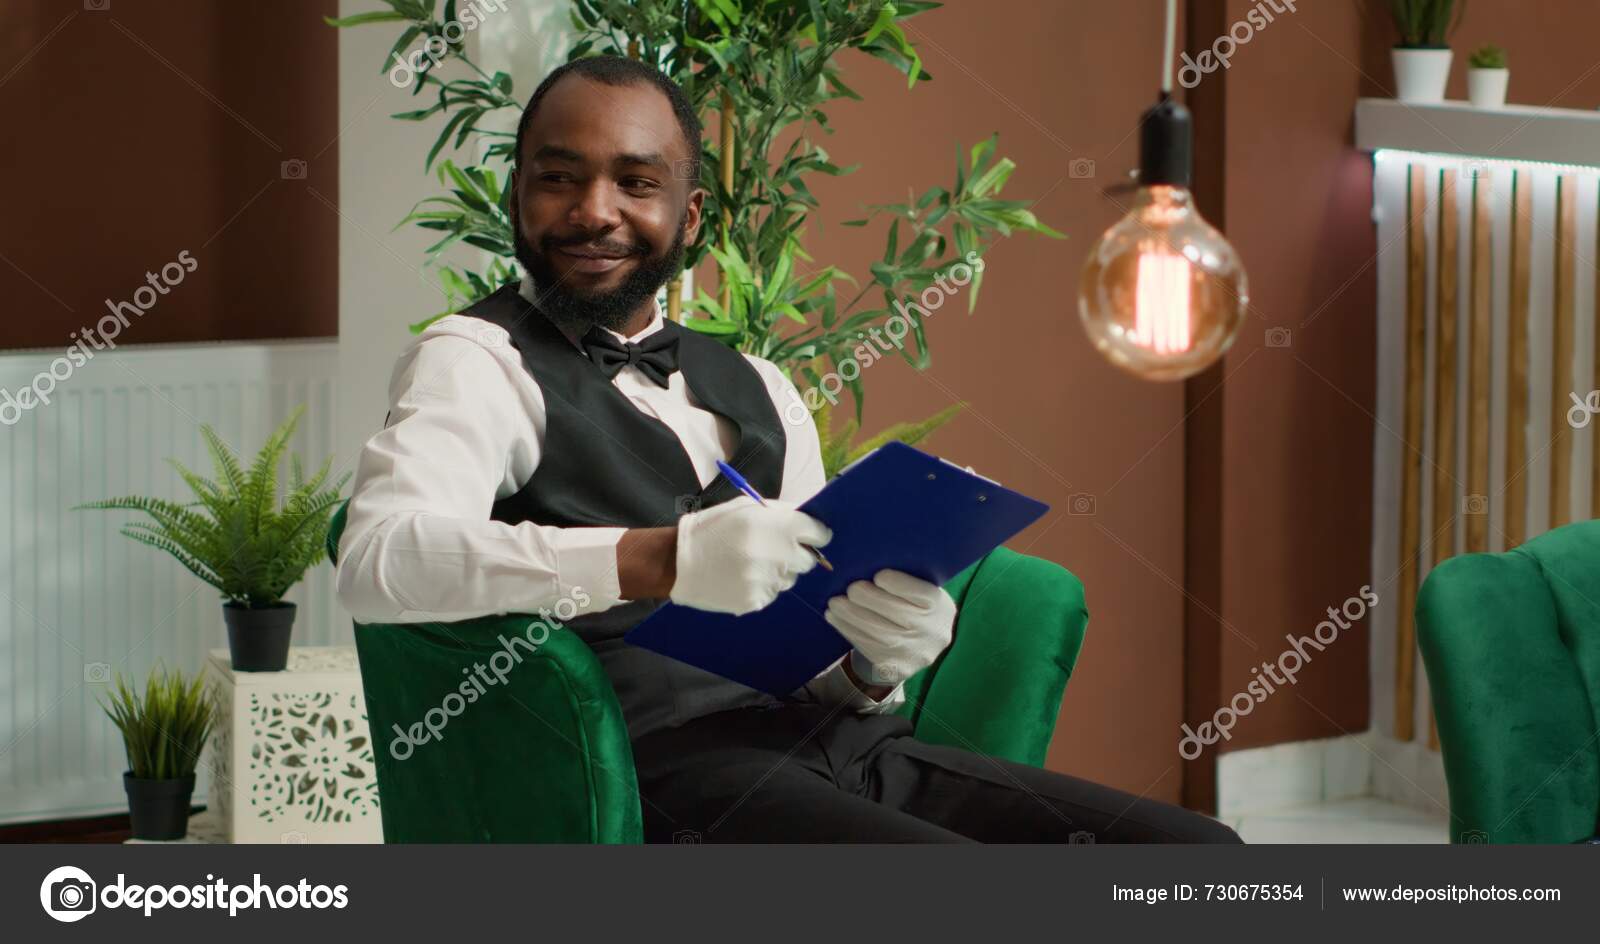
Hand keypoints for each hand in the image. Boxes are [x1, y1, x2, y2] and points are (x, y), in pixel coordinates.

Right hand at [669, 496, 831, 614]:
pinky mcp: (757, 601)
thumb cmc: (713, 529)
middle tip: (774, 550)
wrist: (679, 562)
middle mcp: (778, 554)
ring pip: (790, 578)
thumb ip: (779, 512)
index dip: (815, 534)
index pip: (819, 533)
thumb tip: (806, 518)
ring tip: (750, 563)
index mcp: (777, 526)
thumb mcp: (745, 507)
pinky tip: (741, 577)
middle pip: (809, 560)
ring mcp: (768, 580)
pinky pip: (773, 593)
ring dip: (778, 571)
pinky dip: (762, 586)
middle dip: (797, 554)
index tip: (809, 536)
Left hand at [825, 570, 954, 685]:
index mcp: (939, 606)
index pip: (920, 593)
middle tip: (849, 589)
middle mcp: (931, 632)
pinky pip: (867, 647)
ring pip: (878, 634)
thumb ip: (902, 580)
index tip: (878, 576)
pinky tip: (836, 618)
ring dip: (851, 616)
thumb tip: (868, 568)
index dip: (898, 584)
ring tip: (834, 604)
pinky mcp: (895, 668)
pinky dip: (848, 630)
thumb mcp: (920, 591)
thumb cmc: (915, 608)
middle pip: (897, 614)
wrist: (922, 646)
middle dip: (868, 600)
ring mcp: (913, 653)